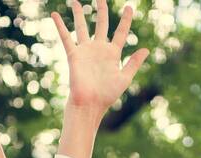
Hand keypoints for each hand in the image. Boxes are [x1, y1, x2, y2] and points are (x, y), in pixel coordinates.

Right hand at [51, 0, 148, 114]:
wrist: (90, 104)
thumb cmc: (107, 95)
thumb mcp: (124, 78)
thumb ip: (134, 63)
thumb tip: (146, 49)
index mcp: (112, 54)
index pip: (120, 32)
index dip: (125, 20)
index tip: (129, 7)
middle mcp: (99, 49)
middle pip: (101, 24)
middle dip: (101, 10)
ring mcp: (85, 51)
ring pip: (81, 27)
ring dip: (78, 14)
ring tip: (75, 2)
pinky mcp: (74, 55)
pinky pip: (65, 37)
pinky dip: (59, 26)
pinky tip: (54, 15)